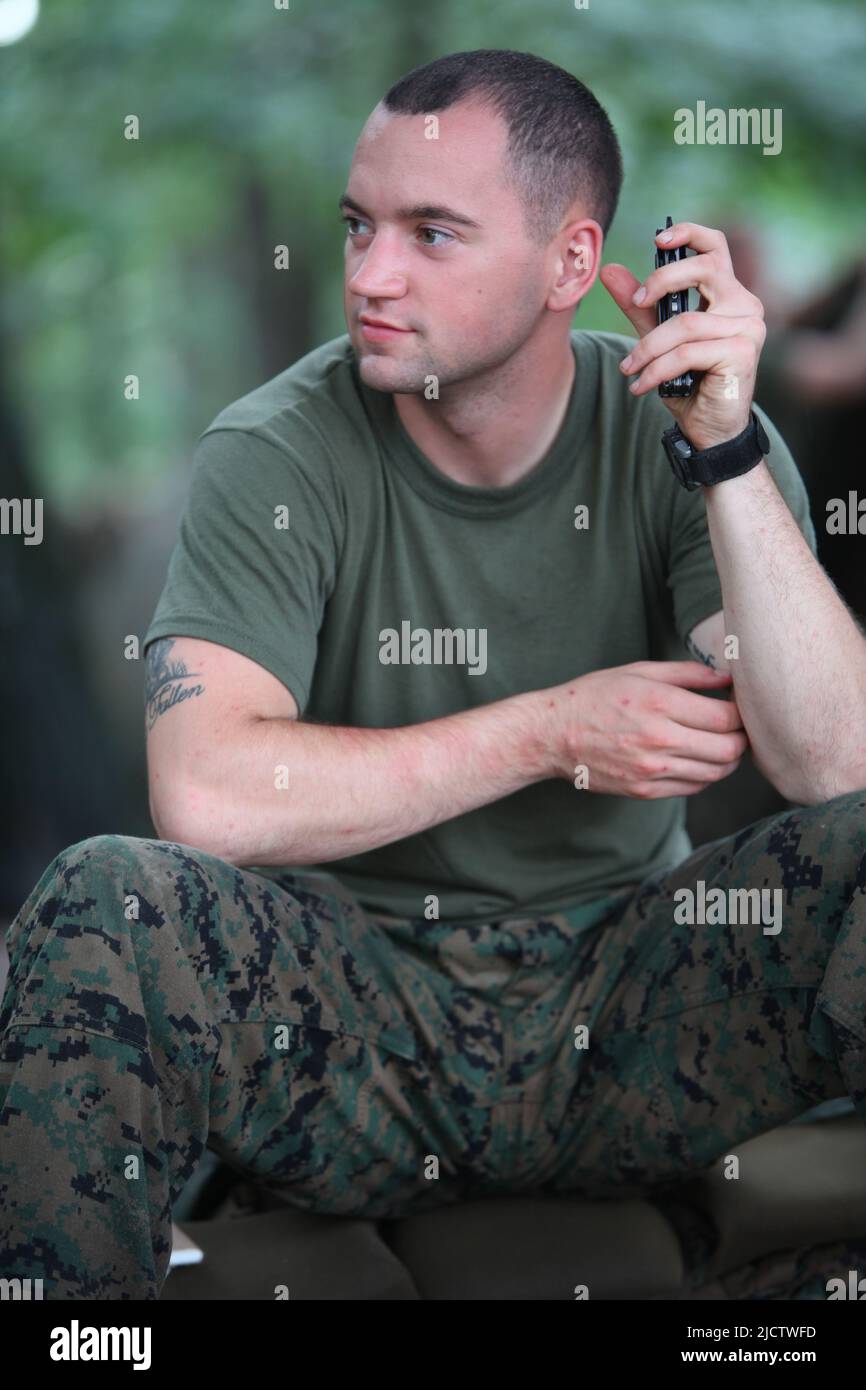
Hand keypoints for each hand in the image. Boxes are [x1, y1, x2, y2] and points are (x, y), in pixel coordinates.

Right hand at [545, 661, 748, 797]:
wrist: (552, 735)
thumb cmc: (594, 697)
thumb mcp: (638, 672)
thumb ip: (687, 673)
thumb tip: (727, 677)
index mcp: (659, 703)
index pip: (726, 717)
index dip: (741, 712)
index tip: (737, 706)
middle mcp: (659, 739)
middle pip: (729, 748)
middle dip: (741, 738)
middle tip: (737, 727)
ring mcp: (651, 769)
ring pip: (716, 772)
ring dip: (727, 759)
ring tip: (720, 743)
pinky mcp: (644, 790)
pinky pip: (693, 787)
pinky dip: (705, 774)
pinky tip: (696, 758)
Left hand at [600, 222, 766, 450]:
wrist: (710, 430)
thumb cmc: (689, 383)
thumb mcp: (658, 339)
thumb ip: (639, 306)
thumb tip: (609, 270)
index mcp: (728, 295)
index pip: (715, 248)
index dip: (690, 234)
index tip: (658, 240)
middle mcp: (745, 306)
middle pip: (703, 270)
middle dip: (662, 280)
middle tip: (638, 299)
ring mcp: (748, 328)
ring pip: (684, 323)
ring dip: (648, 348)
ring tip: (630, 369)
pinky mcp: (742, 353)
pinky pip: (686, 352)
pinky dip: (657, 370)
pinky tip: (642, 385)